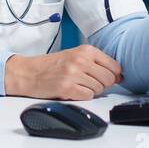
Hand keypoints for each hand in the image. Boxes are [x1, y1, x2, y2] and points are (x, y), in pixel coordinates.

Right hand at [4, 45, 122, 99]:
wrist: (30, 72)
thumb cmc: (52, 65)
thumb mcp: (75, 56)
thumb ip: (96, 63)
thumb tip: (118, 76)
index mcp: (86, 50)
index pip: (114, 66)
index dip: (114, 75)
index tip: (109, 78)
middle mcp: (81, 60)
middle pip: (108, 79)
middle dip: (102, 85)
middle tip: (89, 83)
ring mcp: (74, 74)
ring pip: (99, 89)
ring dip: (91, 91)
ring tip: (78, 85)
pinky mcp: (68, 87)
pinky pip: (88, 96)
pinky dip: (83, 96)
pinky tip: (73, 90)